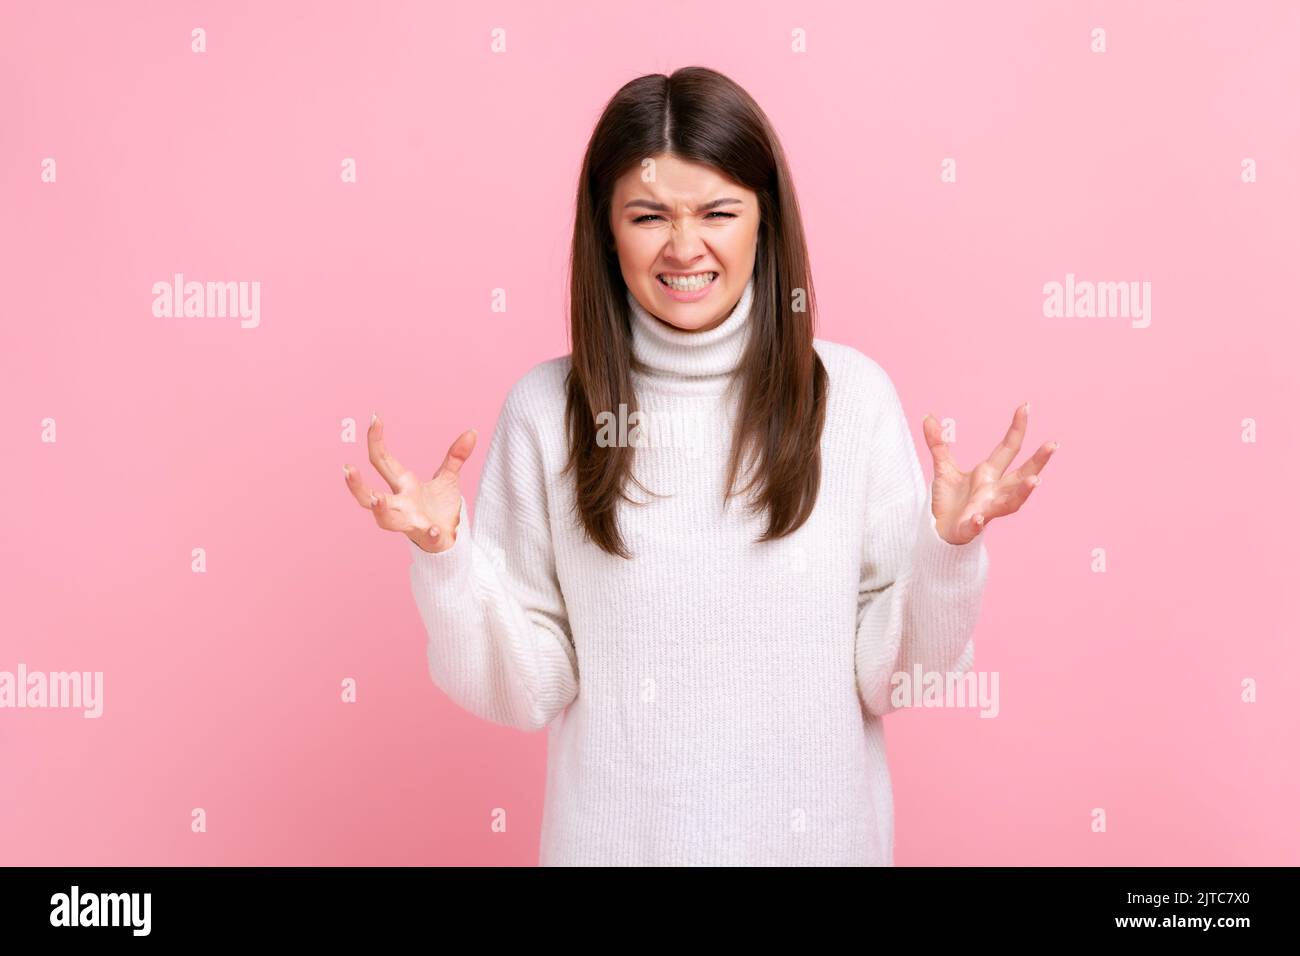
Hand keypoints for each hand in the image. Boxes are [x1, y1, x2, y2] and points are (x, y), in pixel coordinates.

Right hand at [344, 413, 477, 553]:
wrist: (452, 538)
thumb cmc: (440, 508)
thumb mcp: (448, 478)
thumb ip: (456, 456)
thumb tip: (472, 432)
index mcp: (403, 485)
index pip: (382, 461)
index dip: (375, 440)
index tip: (374, 418)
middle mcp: (400, 504)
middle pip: (369, 496)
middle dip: (356, 484)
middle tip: (347, 468)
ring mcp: (412, 522)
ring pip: (386, 520)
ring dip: (380, 511)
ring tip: (376, 500)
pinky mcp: (428, 537)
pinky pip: (425, 536)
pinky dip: (428, 533)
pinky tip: (433, 529)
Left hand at [922, 403, 1055, 544]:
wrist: (938, 530)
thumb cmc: (949, 500)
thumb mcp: (943, 468)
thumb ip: (938, 444)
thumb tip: (929, 417)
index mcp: (989, 474)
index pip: (1008, 448)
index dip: (1017, 428)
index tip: (1025, 407)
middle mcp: (994, 491)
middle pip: (1020, 475)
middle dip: (1038, 461)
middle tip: (1052, 445)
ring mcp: (986, 509)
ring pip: (1010, 502)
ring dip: (1023, 492)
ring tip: (1035, 480)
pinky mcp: (970, 527)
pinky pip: (977, 525)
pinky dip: (978, 522)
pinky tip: (979, 518)